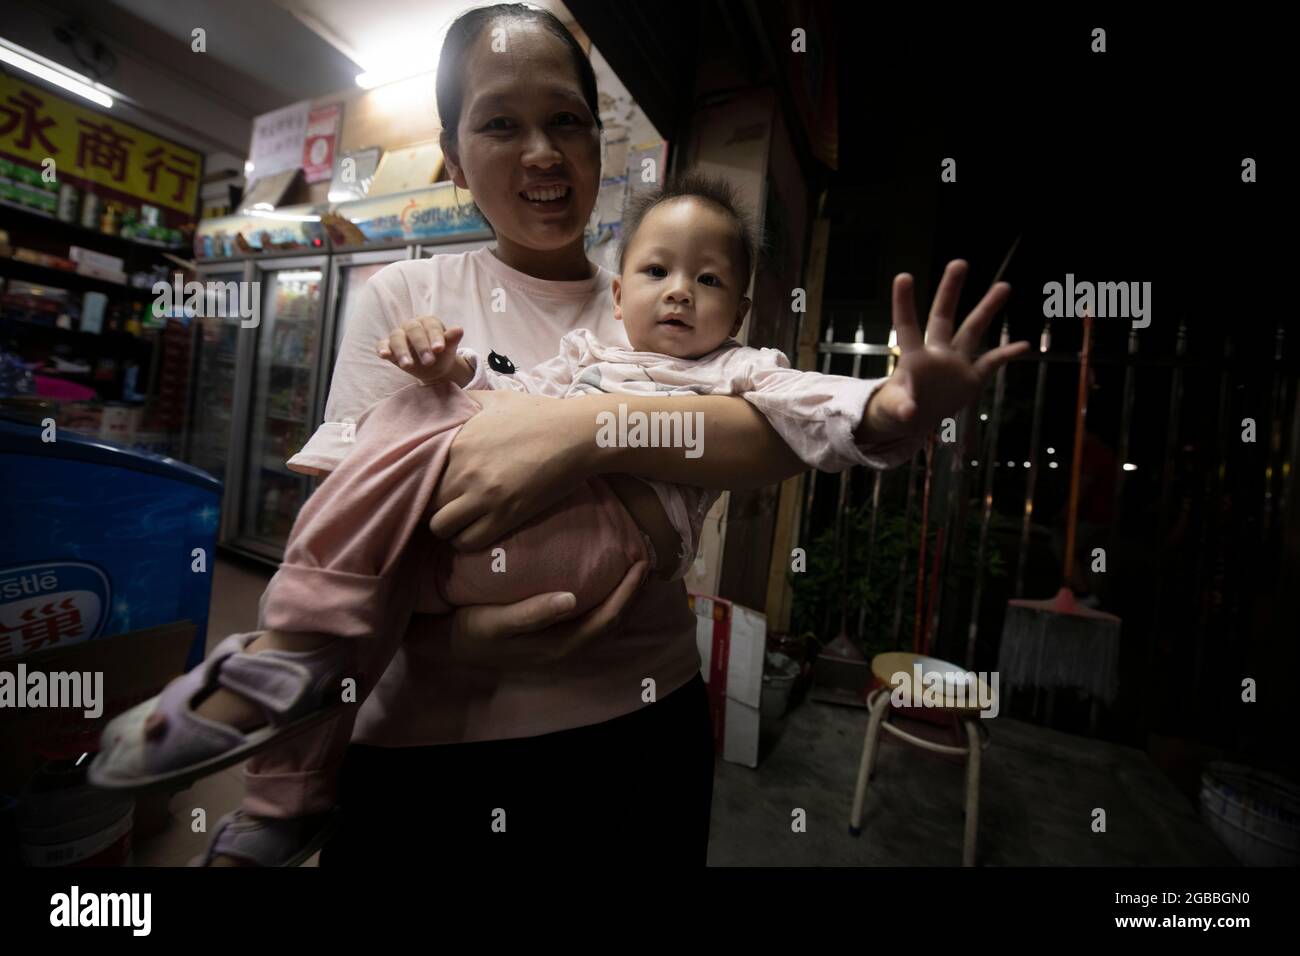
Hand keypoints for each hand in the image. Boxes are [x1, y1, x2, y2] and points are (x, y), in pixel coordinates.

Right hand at [377, 316, 464, 383]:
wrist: (433, 367)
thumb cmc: (441, 354)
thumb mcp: (449, 348)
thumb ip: (452, 339)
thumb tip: (459, 329)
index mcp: (428, 322)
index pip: (431, 325)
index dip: (435, 336)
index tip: (440, 349)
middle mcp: (412, 325)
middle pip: (413, 330)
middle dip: (421, 345)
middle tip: (429, 361)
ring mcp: (399, 334)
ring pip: (397, 337)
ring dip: (402, 351)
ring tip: (407, 365)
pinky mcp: (388, 346)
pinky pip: (382, 344)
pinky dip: (382, 349)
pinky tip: (384, 355)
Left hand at [429, 389, 590, 549]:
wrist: (577, 434)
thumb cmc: (538, 414)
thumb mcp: (495, 398)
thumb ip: (462, 399)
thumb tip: (440, 398)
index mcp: (458, 441)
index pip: (419, 472)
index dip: (422, 482)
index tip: (432, 486)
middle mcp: (465, 469)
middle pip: (424, 502)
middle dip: (431, 507)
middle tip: (445, 506)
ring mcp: (485, 495)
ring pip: (440, 527)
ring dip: (448, 527)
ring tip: (460, 521)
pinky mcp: (506, 515)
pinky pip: (468, 541)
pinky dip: (467, 540)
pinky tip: (477, 530)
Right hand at [443, 560, 648, 667]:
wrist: (451, 643)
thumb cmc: (474, 629)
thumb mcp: (498, 622)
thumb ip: (533, 613)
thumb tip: (572, 599)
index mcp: (560, 645)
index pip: (607, 619)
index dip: (628, 594)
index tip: (641, 564)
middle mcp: (568, 647)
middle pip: (614, 621)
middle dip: (635, 594)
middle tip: (649, 560)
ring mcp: (562, 642)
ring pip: (606, 621)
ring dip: (625, 597)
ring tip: (637, 569)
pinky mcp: (555, 634)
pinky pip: (593, 617)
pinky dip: (609, 598)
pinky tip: (608, 580)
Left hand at [863, 260, 1029, 442]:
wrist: (914, 421)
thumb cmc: (896, 409)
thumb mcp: (894, 411)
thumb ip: (901, 407)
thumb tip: (908, 411)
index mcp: (913, 359)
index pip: (908, 326)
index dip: (904, 303)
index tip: (903, 277)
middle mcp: (936, 353)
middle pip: (943, 316)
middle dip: (950, 291)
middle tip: (959, 263)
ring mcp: (955, 363)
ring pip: (973, 330)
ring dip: (987, 309)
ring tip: (1004, 286)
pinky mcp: (971, 378)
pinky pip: (992, 363)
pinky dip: (1007, 355)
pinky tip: (1023, 345)